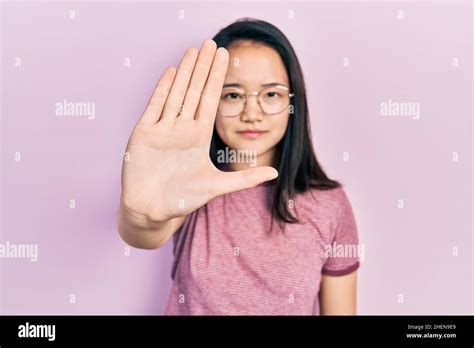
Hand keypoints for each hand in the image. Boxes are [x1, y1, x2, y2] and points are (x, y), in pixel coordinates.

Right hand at [120, 39, 277, 221]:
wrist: (152, 210)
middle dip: (204, 67)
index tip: (226, 57)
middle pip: (195, 91)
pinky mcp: (144, 132)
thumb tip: (274, 173)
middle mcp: (182, 129)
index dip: (218, 78)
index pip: (210, 100)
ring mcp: (163, 128)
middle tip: (212, 42)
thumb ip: (245, 178)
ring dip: (185, 71)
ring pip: (176, 93)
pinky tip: (172, 71)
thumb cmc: (183, 200)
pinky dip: (163, 89)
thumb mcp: (217, 186)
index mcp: (198, 137)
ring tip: (193, 49)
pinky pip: (155, 106)